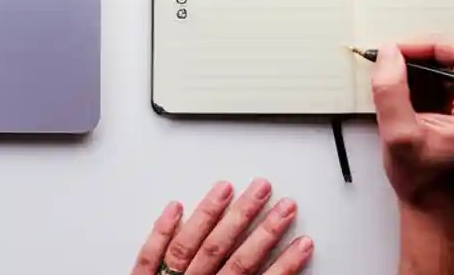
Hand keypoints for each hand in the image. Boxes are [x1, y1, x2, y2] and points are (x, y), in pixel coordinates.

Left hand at [131, 178, 313, 274]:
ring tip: (235, 190)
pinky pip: (150, 254)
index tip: (304, 243)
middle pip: (229, 254)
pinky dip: (162, 229)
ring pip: (195, 245)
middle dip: (258, 225)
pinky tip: (176, 206)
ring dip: (217, 215)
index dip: (284, 262)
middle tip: (281, 203)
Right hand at [371, 41, 453, 216]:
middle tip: (393, 62)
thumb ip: (391, 90)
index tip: (397, 52)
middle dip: (422, 55)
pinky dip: (427, 81)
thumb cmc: (425, 182)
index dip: (427, 45)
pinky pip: (451, 80)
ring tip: (396, 79)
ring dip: (423, 67)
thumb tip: (388, 53)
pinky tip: (407, 93)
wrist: (434, 211)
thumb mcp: (399, 135)